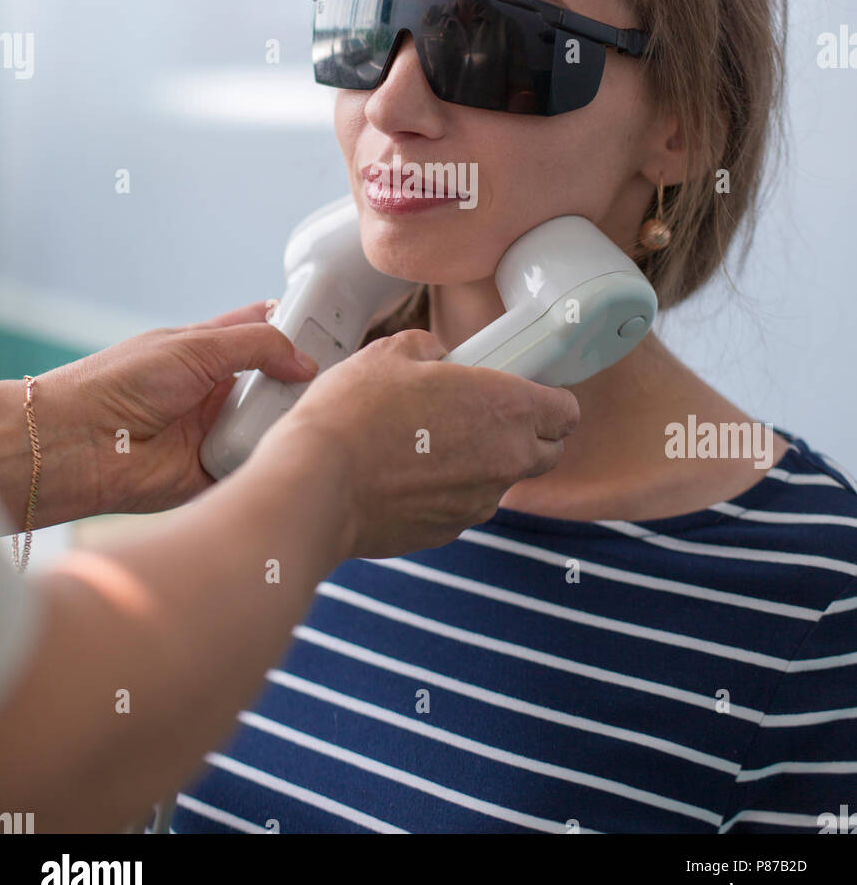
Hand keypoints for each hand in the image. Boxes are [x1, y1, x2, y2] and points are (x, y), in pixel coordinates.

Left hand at [23, 303, 318, 518]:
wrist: (81, 444)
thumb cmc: (120, 383)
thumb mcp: (195, 346)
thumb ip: (255, 345)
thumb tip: (305, 360)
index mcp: (209, 349)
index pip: (264, 330)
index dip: (298, 328)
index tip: (336, 330)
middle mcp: (216, 389)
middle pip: (277, 381)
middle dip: (304, 382)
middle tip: (339, 381)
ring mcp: (217, 430)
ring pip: (273, 424)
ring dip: (290, 422)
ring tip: (322, 417)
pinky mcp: (215, 471)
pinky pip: (256, 465)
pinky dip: (272, 460)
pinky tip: (296, 454)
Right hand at [249, 328, 579, 558]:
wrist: (316, 487)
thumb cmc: (355, 414)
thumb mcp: (390, 353)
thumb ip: (428, 350)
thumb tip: (434, 359)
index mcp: (507, 409)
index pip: (567, 410)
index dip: (549, 398)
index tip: (523, 388)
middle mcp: (506, 462)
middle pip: (547, 451)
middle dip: (527, 433)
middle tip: (481, 413)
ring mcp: (477, 504)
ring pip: (500, 481)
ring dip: (482, 463)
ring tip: (429, 442)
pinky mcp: (446, 533)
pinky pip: (461, 506)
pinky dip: (446, 491)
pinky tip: (405, 475)